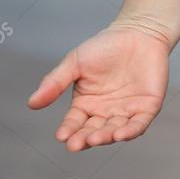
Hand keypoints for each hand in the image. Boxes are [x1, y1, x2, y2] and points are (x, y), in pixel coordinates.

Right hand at [28, 28, 169, 151]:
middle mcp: (105, 112)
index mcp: (86, 104)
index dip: (68, 130)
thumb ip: (55, 83)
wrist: (136, 33)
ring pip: (115, 130)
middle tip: (76, 144)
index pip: (75, 123)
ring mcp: (127, 111)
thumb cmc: (103, 47)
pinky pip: (139, 123)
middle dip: (85, 139)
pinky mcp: (148, 108)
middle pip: (94, 131)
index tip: (61, 136)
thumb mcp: (74, 64)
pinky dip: (130, 130)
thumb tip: (31, 104)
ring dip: (105, 137)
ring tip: (95, 139)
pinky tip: (120, 135)